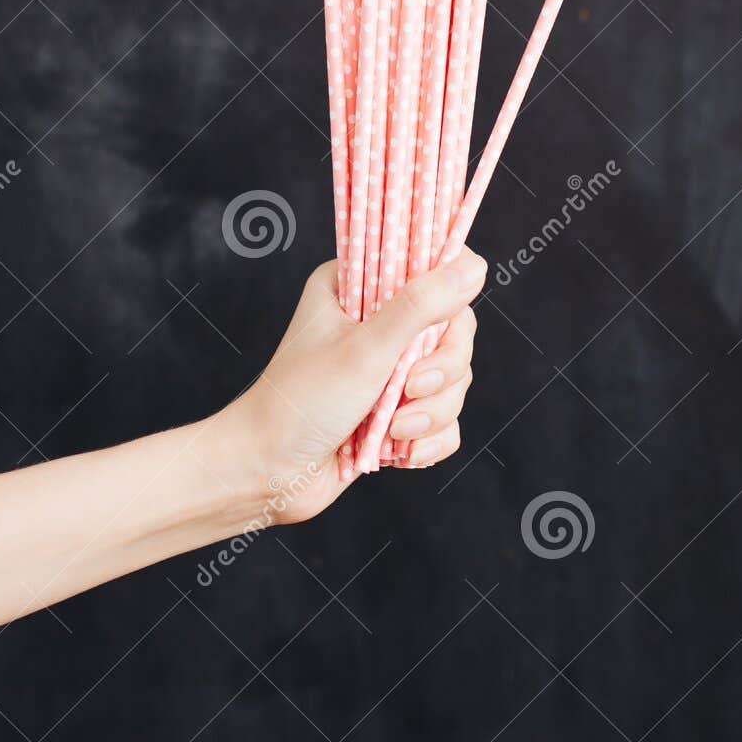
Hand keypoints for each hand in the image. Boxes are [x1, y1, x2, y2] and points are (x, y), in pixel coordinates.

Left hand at [204, 250, 486, 525]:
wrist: (267, 475)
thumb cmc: (302, 403)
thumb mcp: (365, 349)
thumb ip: (420, 306)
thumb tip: (474, 266)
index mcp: (356, 287)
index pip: (427, 268)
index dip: (446, 296)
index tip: (442, 325)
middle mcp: (375, 322)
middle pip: (452, 331)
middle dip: (440, 371)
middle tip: (412, 388)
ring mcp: (388, 369)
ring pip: (453, 380)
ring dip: (431, 411)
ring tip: (396, 431)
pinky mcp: (398, 412)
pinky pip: (444, 419)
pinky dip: (429, 439)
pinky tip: (402, 453)